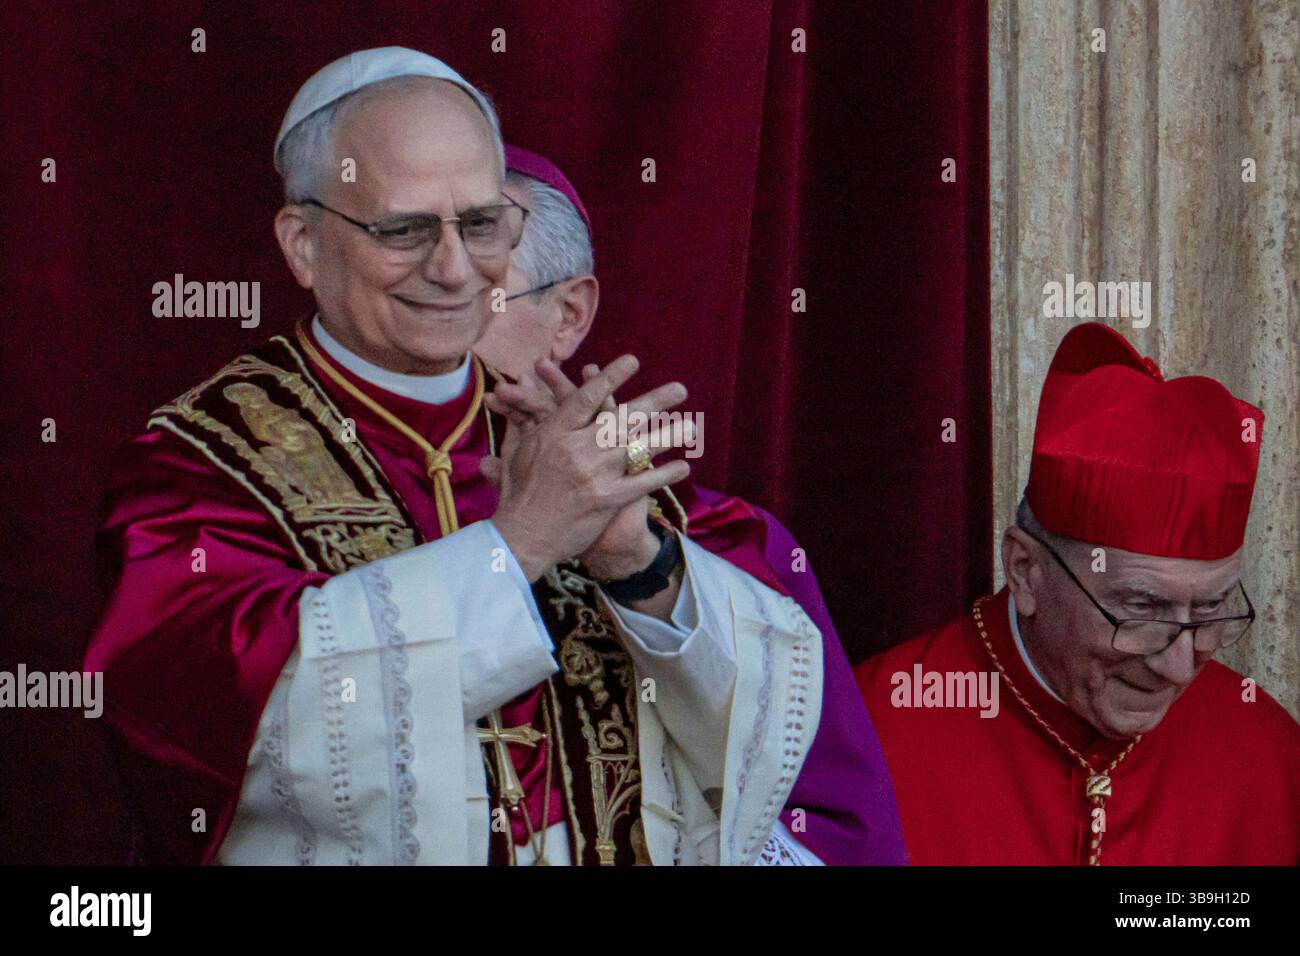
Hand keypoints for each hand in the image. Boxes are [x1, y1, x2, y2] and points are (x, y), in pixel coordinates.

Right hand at [481, 355, 691, 580]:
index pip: (587, 398)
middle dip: (654, 401)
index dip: (610, 378)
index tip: (632, 361)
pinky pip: (642, 483)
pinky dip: (663, 475)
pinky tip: (683, 467)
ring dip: (668, 436)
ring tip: (692, 426)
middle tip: (680, 389)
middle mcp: (578, 448)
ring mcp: (595, 474)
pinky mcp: (607, 500)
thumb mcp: (518, 450)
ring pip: (638, 447)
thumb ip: (528, 420)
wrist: (522, 535)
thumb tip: (528, 389)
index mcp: (555, 432)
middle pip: (622, 418)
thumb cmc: (516, 492)